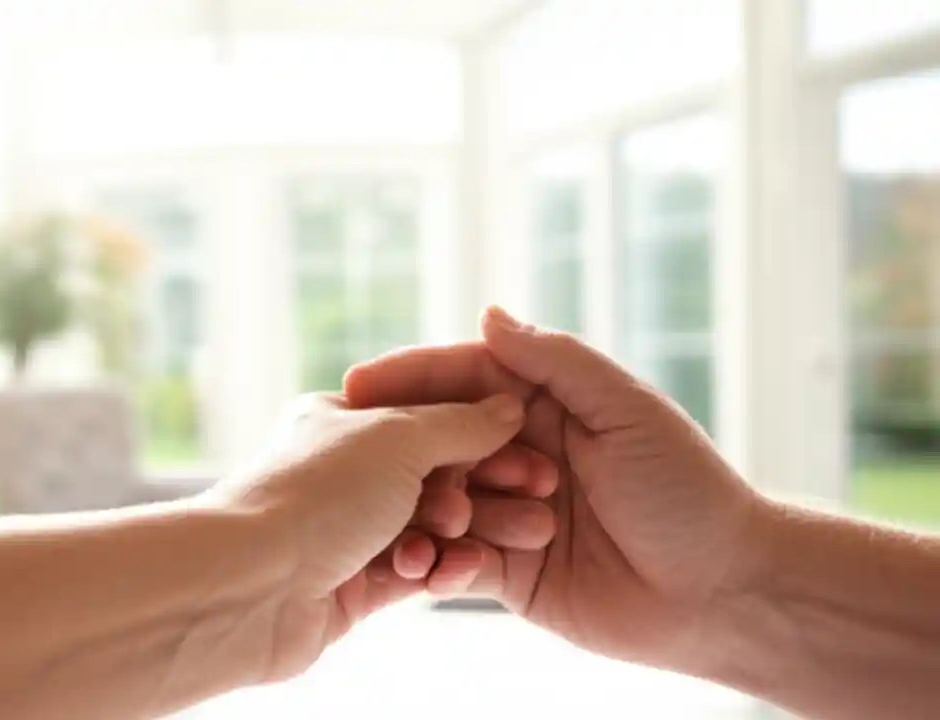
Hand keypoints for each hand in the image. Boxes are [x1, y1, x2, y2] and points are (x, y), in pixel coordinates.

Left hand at [204, 392, 541, 680]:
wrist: (247, 584)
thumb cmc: (315, 494)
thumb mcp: (398, 438)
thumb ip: (460, 424)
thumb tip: (505, 409)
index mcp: (343, 419)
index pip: (427, 417)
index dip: (483, 434)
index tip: (532, 452)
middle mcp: (343, 471)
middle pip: (434, 475)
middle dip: (487, 490)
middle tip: (537, 505)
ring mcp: (345, 529)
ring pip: (428, 527)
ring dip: (468, 532)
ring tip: (511, 540)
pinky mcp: (349, 584)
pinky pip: (411, 571)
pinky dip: (436, 568)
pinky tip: (452, 570)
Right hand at [343, 307, 771, 673]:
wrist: (724, 593)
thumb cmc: (688, 491)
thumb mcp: (627, 411)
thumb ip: (557, 363)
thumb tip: (488, 314)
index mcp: (546, 404)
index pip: (464, 379)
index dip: (410, 379)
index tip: (357, 383)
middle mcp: (519, 454)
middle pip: (438, 441)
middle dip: (405, 451)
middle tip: (368, 462)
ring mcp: (508, 513)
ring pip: (439, 502)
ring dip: (422, 509)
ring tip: (410, 519)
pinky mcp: (507, 570)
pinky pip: (454, 560)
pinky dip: (436, 561)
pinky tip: (426, 565)